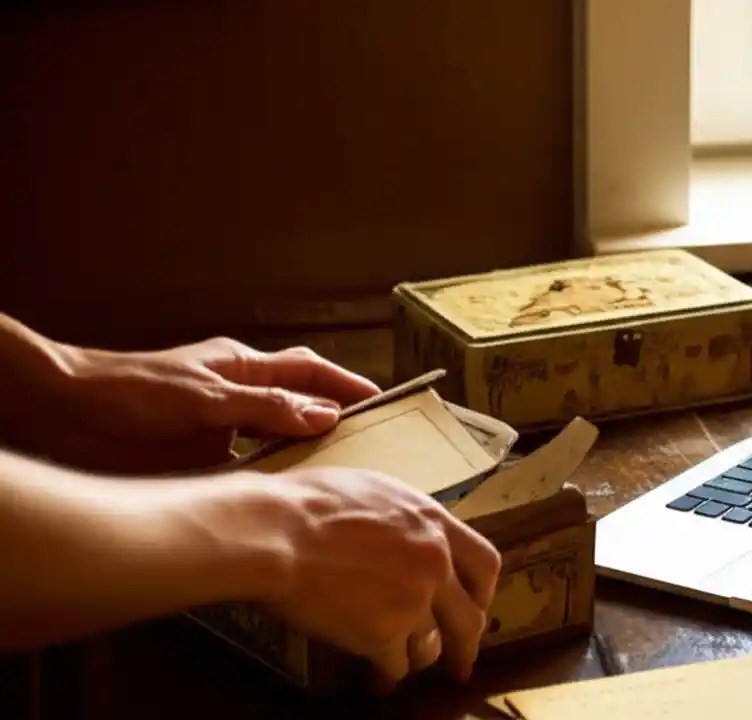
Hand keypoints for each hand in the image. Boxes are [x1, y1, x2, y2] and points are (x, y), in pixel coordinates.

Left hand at [45, 337, 379, 472]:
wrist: (68, 413)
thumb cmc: (133, 390)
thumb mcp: (207, 398)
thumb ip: (266, 408)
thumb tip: (325, 416)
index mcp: (243, 367)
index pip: (309, 371)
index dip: (347, 385)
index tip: (383, 402)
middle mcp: (238, 395)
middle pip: (299, 406)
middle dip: (335, 422)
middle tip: (372, 448)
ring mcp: (221, 427)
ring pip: (276, 441)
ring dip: (303, 456)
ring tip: (339, 481)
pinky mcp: (202, 457)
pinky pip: (248, 468)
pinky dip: (269, 480)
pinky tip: (284, 500)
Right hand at [259, 467, 500, 687]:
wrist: (278, 532)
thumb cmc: (310, 502)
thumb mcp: (375, 490)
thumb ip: (405, 518)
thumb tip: (409, 529)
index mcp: (434, 523)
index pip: (485, 563)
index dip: (483, 591)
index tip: (476, 606)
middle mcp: (434, 564)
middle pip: (471, 618)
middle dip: (467, 647)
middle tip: (460, 664)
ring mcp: (412, 602)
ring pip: (431, 647)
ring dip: (416, 658)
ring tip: (401, 664)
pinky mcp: (382, 635)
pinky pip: (396, 667)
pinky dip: (386, 676)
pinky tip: (376, 680)